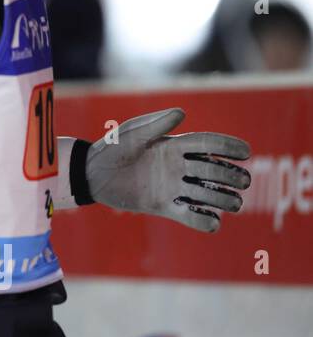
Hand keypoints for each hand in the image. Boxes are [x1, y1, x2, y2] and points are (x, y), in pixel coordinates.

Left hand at [85, 108, 250, 232]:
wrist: (90, 173)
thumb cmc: (111, 148)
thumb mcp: (132, 133)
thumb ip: (156, 124)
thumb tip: (182, 113)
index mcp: (174, 146)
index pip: (207, 145)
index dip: (228, 147)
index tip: (246, 152)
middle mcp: (178, 167)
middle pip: (213, 171)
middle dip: (231, 176)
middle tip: (244, 181)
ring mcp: (172, 187)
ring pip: (205, 194)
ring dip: (222, 199)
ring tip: (235, 204)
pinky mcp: (163, 206)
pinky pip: (187, 215)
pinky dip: (202, 220)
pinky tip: (213, 223)